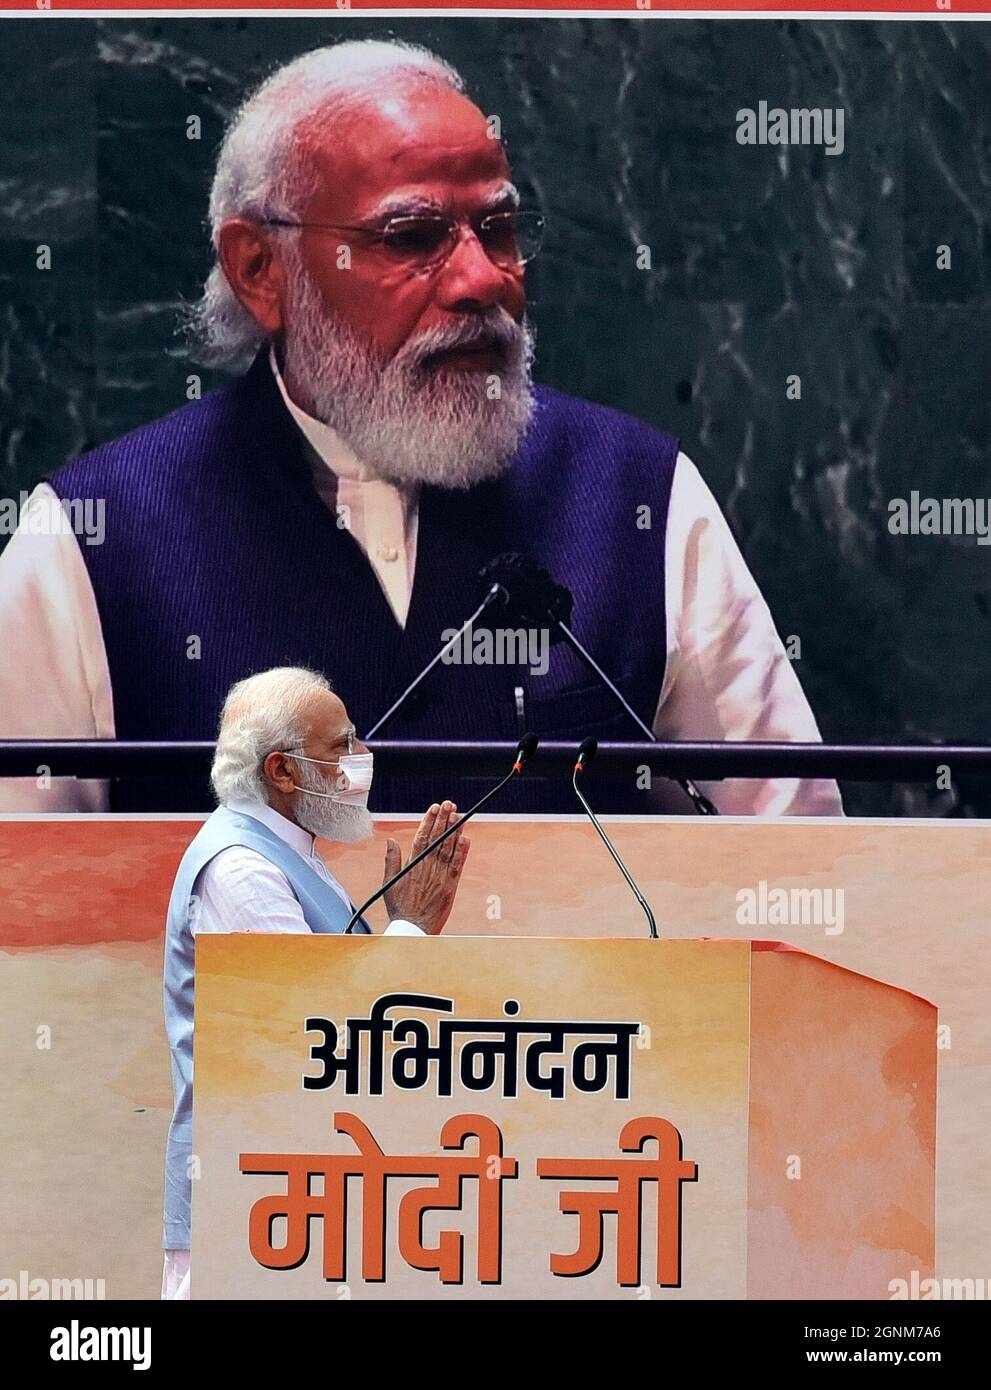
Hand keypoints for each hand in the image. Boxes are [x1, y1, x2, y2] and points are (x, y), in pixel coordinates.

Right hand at [382, 801, 469, 935]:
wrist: (413, 929)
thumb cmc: (400, 908)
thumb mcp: (389, 883)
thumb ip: (391, 860)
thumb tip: (390, 841)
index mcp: (412, 865)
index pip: (421, 837)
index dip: (428, 821)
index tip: (433, 808)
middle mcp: (427, 868)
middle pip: (436, 838)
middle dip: (443, 819)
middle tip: (449, 804)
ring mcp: (440, 876)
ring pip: (448, 848)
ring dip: (454, 830)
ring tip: (458, 815)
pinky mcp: (450, 886)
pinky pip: (458, 865)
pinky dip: (462, 851)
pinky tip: (466, 838)